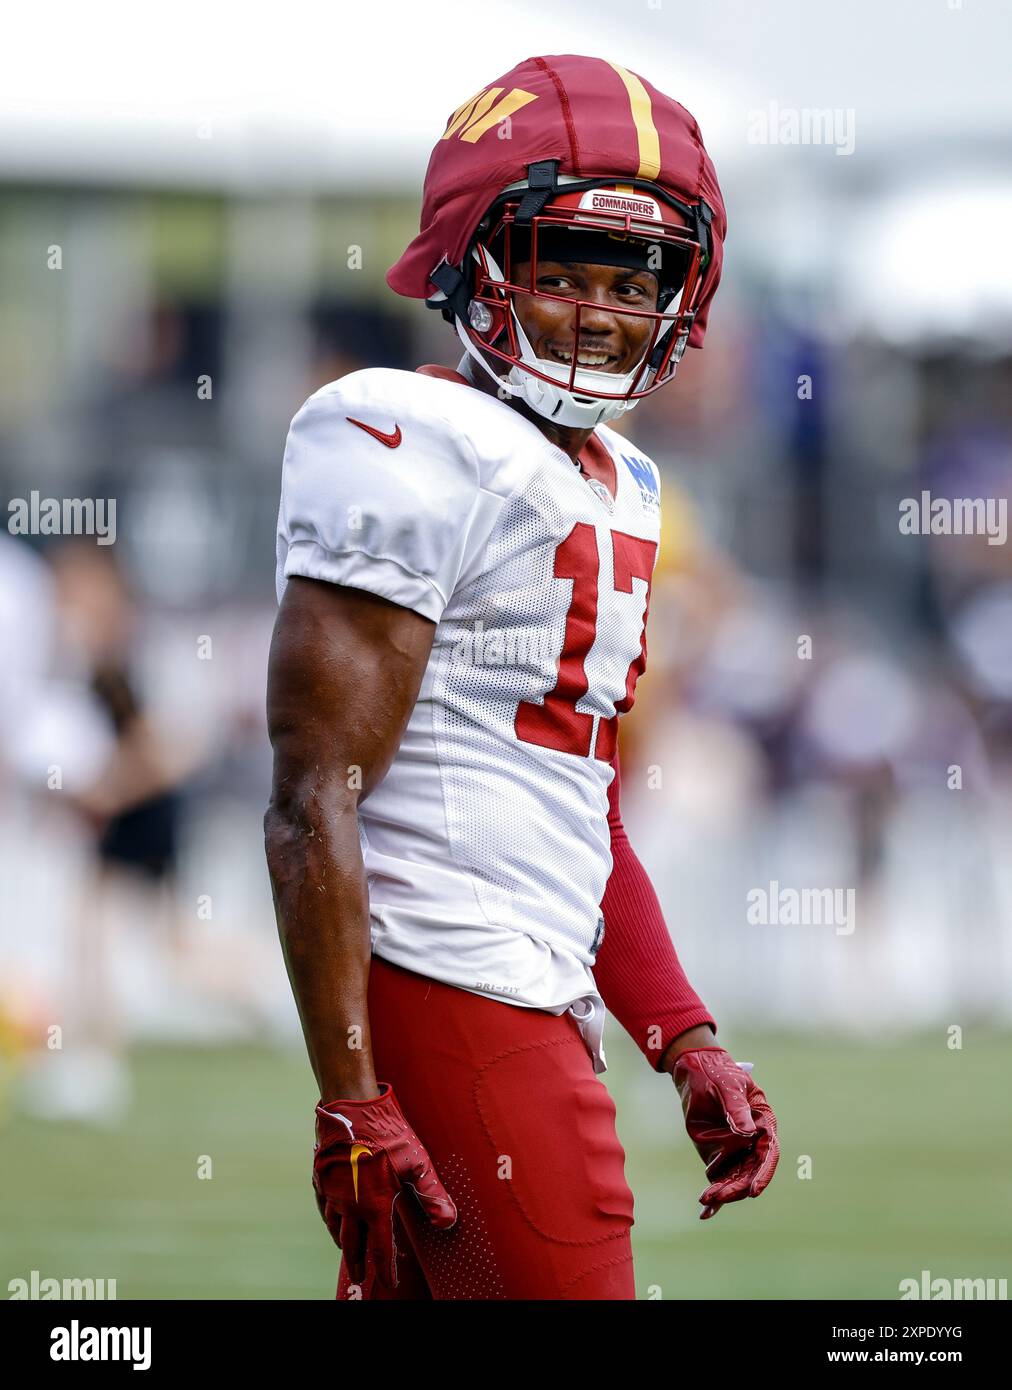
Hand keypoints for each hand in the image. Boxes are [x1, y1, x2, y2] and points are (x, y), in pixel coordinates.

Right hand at [312, 1082, 456, 1287]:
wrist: (351, 1107)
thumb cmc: (387, 1133)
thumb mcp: (417, 1163)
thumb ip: (432, 1195)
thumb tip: (449, 1222)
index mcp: (374, 1205)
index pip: (380, 1248)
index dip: (386, 1268)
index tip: (389, 1283)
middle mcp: (350, 1204)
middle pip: (352, 1244)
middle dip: (358, 1263)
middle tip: (360, 1277)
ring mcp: (332, 1192)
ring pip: (335, 1226)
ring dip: (342, 1242)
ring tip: (346, 1250)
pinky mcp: (321, 1177)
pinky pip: (322, 1206)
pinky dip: (327, 1218)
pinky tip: (330, 1218)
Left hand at [672, 1047, 778, 1220]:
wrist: (695, 1070)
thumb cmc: (717, 1074)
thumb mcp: (728, 1087)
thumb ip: (737, 1108)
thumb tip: (747, 1132)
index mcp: (763, 1123)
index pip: (768, 1154)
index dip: (763, 1173)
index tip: (754, 1190)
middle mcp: (752, 1142)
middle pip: (750, 1172)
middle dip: (737, 1187)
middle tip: (719, 1196)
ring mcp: (735, 1150)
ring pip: (735, 1179)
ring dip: (724, 1192)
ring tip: (706, 1200)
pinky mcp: (717, 1155)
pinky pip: (718, 1179)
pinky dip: (714, 1197)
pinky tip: (706, 1213)